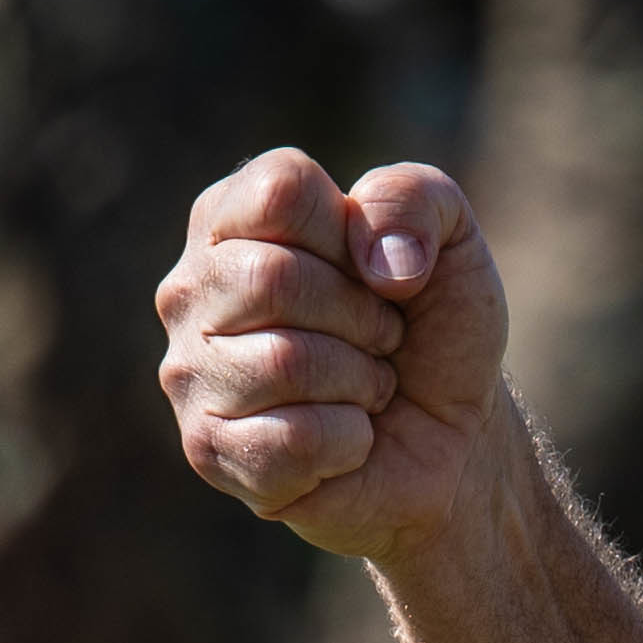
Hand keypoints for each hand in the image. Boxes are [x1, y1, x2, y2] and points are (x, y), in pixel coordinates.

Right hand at [154, 150, 507, 564]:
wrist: (453, 438)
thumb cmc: (433, 328)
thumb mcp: (449, 237)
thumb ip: (412, 197)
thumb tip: (375, 258)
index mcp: (232, 218)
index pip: (278, 191)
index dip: (352, 236)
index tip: (376, 272)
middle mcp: (191, 288)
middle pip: (273, 279)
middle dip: (364, 317)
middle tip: (383, 339)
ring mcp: (189, 372)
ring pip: (283, 363)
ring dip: (360, 381)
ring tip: (366, 388)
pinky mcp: (208, 450)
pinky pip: (292, 439)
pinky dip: (349, 441)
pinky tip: (346, 439)